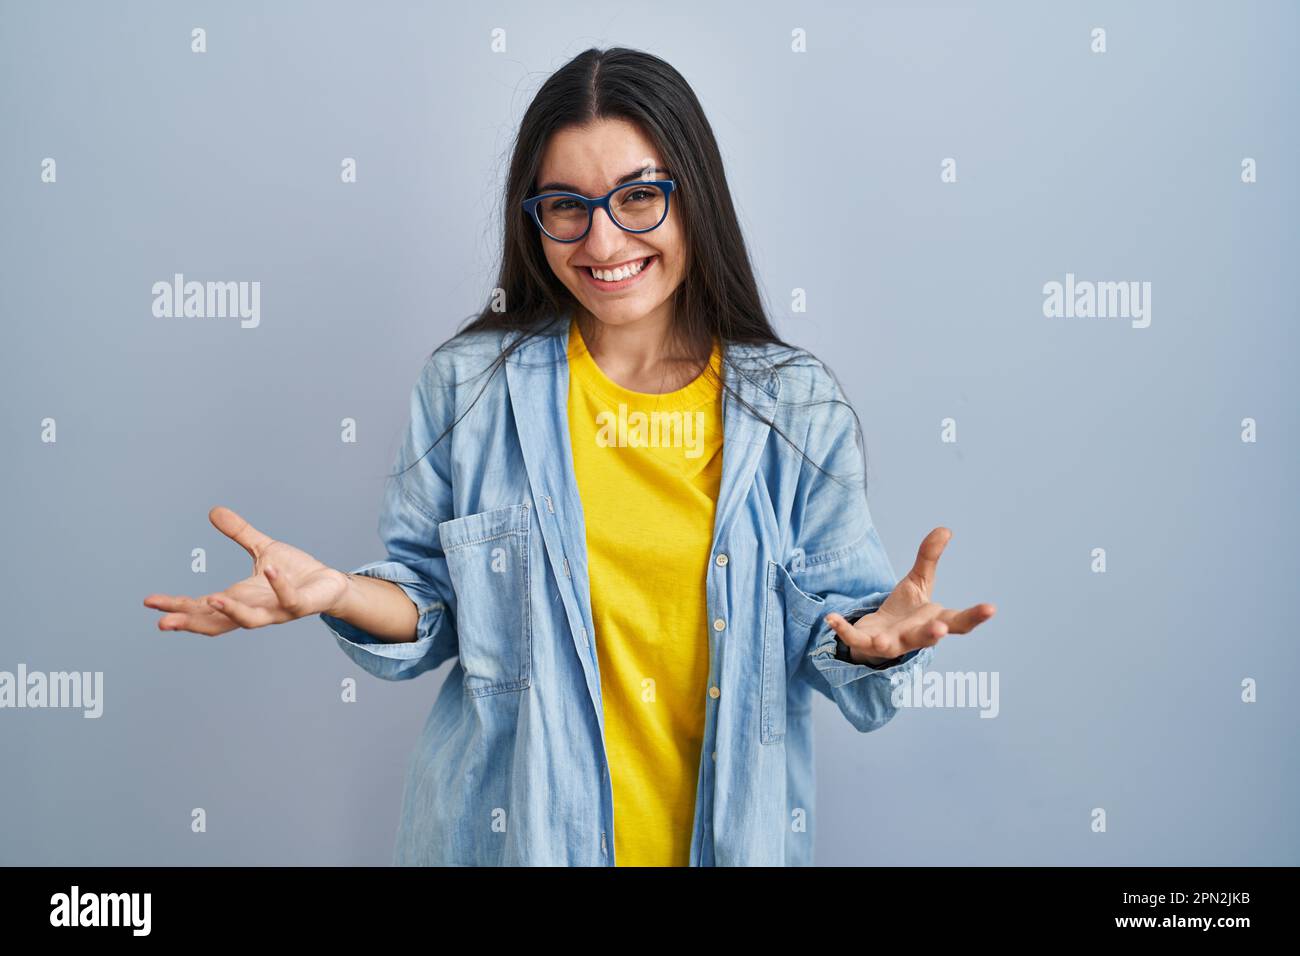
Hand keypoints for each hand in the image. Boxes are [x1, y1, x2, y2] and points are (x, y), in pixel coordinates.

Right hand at [143, 506, 349, 635]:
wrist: (330, 585)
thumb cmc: (295, 573)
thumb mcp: (263, 549)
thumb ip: (240, 534)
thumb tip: (214, 510)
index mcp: (239, 598)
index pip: (200, 607)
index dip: (176, 605)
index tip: (149, 601)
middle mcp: (254, 610)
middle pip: (215, 623)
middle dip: (189, 622)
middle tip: (163, 622)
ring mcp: (277, 611)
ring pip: (249, 620)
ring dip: (230, 611)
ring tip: (210, 599)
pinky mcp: (301, 607)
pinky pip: (288, 600)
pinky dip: (279, 587)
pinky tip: (270, 570)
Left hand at [824, 527, 994, 664]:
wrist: (878, 633)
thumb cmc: (906, 610)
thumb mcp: (918, 581)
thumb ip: (929, 558)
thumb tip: (945, 529)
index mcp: (934, 620)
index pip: (960, 622)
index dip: (975, 616)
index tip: (991, 608)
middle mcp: (915, 636)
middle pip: (927, 637)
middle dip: (933, 633)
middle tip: (941, 627)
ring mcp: (891, 643)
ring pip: (893, 646)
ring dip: (890, 643)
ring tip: (885, 640)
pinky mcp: (866, 643)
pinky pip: (854, 638)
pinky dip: (843, 629)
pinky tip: (831, 618)